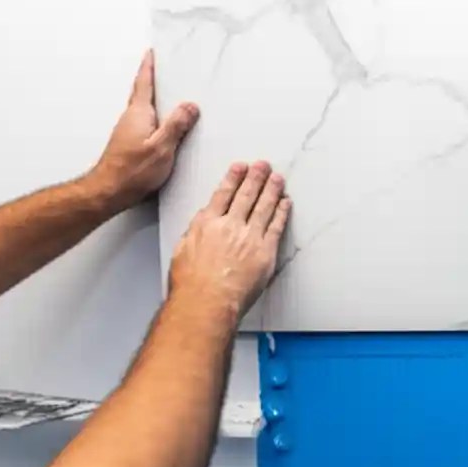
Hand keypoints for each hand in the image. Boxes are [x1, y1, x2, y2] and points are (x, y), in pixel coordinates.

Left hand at [86, 50, 199, 210]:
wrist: (109, 190)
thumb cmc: (133, 171)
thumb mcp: (162, 147)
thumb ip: (176, 125)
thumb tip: (189, 106)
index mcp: (138, 114)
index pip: (144, 84)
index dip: (149, 67)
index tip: (152, 53)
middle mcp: (131, 118)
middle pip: (142, 93)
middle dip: (151, 80)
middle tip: (161, 69)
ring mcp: (128, 131)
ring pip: (144, 109)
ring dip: (154, 100)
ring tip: (168, 96)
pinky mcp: (130, 143)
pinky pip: (145, 123)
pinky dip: (155, 118)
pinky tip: (163, 126)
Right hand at [169, 161, 290, 319]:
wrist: (207, 301)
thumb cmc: (191, 283)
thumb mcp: (182, 250)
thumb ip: (195, 231)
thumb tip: (203, 219)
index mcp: (207, 224)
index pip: (223, 194)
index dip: (233, 178)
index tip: (240, 167)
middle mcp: (229, 226)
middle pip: (246, 196)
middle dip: (256, 177)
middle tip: (263, 165)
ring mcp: (249, 238)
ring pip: (264, 207)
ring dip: (272, 190)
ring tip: (277, 178)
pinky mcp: (265, 252)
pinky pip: (276, 226)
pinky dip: (282, 212)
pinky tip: (285, 203)